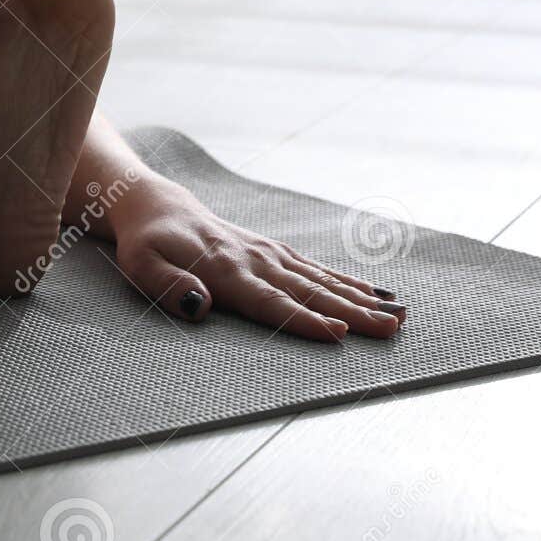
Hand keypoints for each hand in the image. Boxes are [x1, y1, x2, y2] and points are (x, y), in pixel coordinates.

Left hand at [110, 176, 406, 341]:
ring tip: (399, 315)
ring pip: (321, 279)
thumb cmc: (147, 243)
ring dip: (361, 299)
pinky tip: (376, 294)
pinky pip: (316, 268)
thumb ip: (168, 287)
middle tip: (392, 329)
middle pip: (309, 292)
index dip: (304, 319)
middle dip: (353, 312)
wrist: (157, 207)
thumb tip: (200, 307)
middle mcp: (255, 260)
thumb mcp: (141, 266)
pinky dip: (348, 282)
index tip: (339, 333)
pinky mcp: (275, 252)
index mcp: (225, 270)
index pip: (270, 301)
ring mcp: (269, 254)